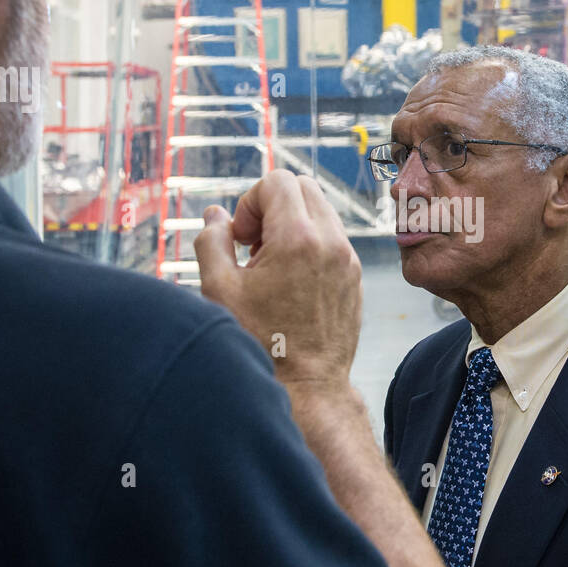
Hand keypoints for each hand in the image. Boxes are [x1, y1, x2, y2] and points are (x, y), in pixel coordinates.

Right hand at [195, 170, 361, 387]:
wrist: (307, 385)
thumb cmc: (261, 342)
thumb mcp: (219, 290)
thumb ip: (211, 241)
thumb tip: (216, 215)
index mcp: (298, 238)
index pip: (277, 181)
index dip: (250, 202)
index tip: (240, 238)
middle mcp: (331, 241)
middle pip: (302, 187)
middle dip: (272, 205)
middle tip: (253, 245)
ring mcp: (348, 258)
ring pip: (320, 210)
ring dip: (291, 223)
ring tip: (270, 265)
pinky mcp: (355, 276)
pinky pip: (333, 238)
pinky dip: (309, 244)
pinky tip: (289, 281)